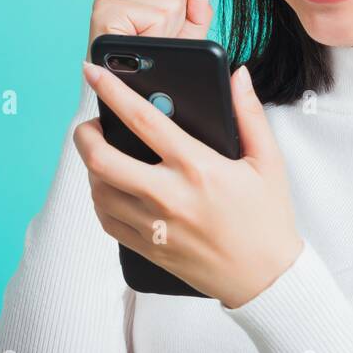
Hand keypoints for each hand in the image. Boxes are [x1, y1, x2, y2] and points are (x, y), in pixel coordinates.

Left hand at [73, 58, 303, 308]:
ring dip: (91, 167)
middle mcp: (169, 196)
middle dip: (85, 134)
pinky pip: (105, 219)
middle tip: (90, 125)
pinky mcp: (147, 249)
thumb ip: (249, 113)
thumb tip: (238, 76)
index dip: (111, 91)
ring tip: (103, 154)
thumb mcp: (267, 161)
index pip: (142, 119)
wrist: (265, 280)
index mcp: (197, 168)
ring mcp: (153, 226)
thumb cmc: (267, 219)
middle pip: (101, 159)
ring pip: (98, 190)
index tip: (93, 72)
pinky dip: (100, 197)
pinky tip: (111, 187)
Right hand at [83, 0, 213, 62]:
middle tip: (148, 45)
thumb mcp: (182, 40)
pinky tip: (134, 47)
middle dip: (170, 28)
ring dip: (162, 34)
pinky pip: (158, 18)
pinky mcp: (107, 14)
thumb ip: (198, 13)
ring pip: (169, 8)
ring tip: (140, 48)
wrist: (128, 104)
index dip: (175, 20)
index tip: (156, 36)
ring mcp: (107, 1)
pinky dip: (155, 37)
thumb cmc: (151, 71)